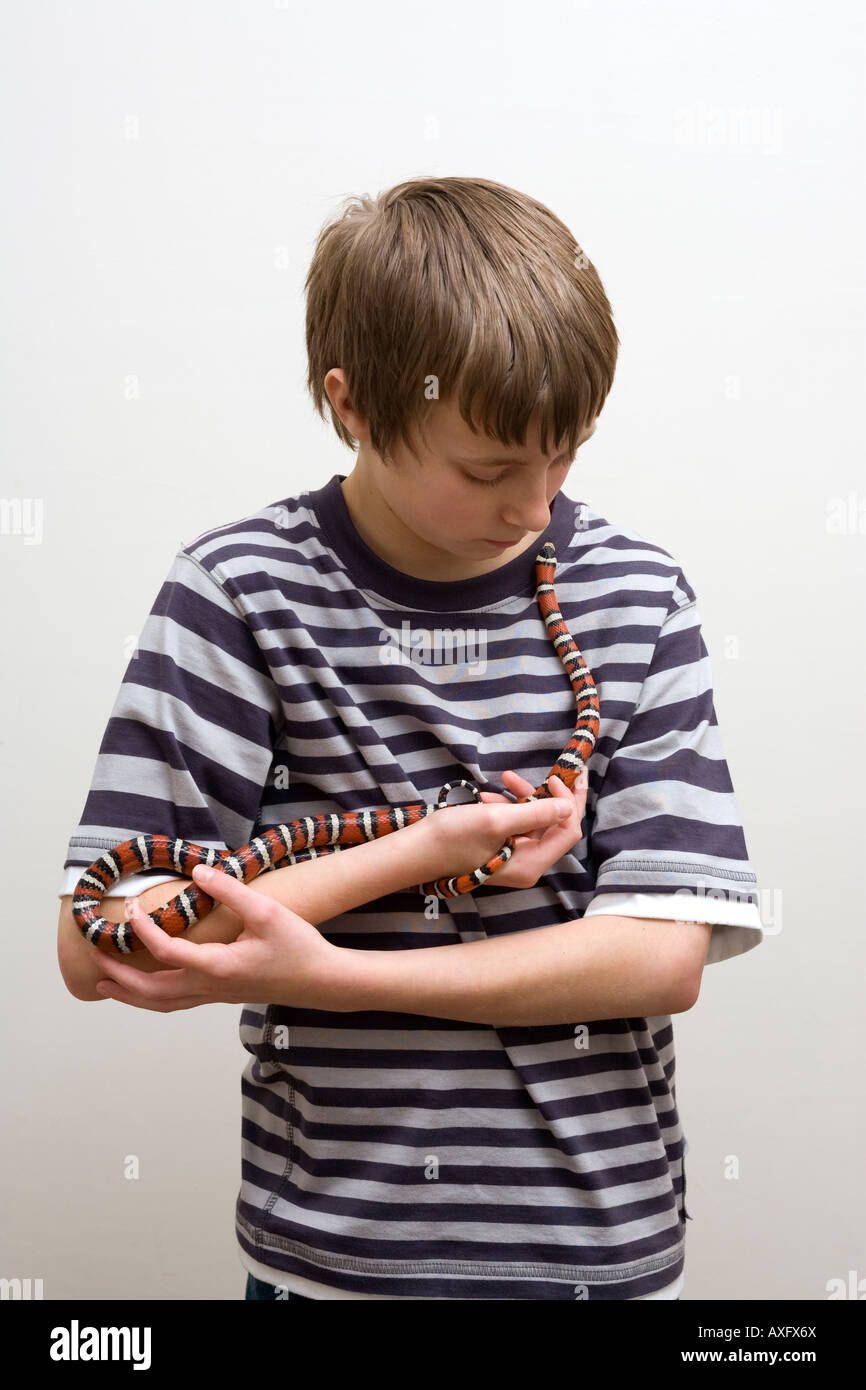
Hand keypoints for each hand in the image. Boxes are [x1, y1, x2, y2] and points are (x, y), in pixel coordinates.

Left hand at [92, 864, 340, 1009]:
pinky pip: (177, 1002)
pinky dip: (152, 998)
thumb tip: (198, 872)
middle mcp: (211, 987)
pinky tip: (148, 989)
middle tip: (95, 957)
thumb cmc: (299, 948)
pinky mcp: (223, 996)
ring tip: (104, 985)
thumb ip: (230, 891)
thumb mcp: (267, 912)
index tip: (130, 910)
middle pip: (152, 991)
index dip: (142, 930)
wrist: (323, 981)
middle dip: (119, 975)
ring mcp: (216, 996)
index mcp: (218, 966)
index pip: (166, 951)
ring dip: (130, 994)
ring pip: (162, 1003)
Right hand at [429, 770, 586, 889]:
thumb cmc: (452, 837)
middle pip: (553, 826)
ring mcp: (513, 859)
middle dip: (546, 796)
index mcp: (531, 864)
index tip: (556, 776)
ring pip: (533, 821)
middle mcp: (527, 865)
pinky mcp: (499, 850)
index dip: (569, 802)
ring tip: (502, 782)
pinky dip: (505, 807)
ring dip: (521, 798)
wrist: (415, 851)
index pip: (568, 831)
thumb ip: (535, 813)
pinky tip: (486, 797)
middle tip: (549, 770)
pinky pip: (514, 825)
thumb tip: (567, 806)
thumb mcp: (496, 819)